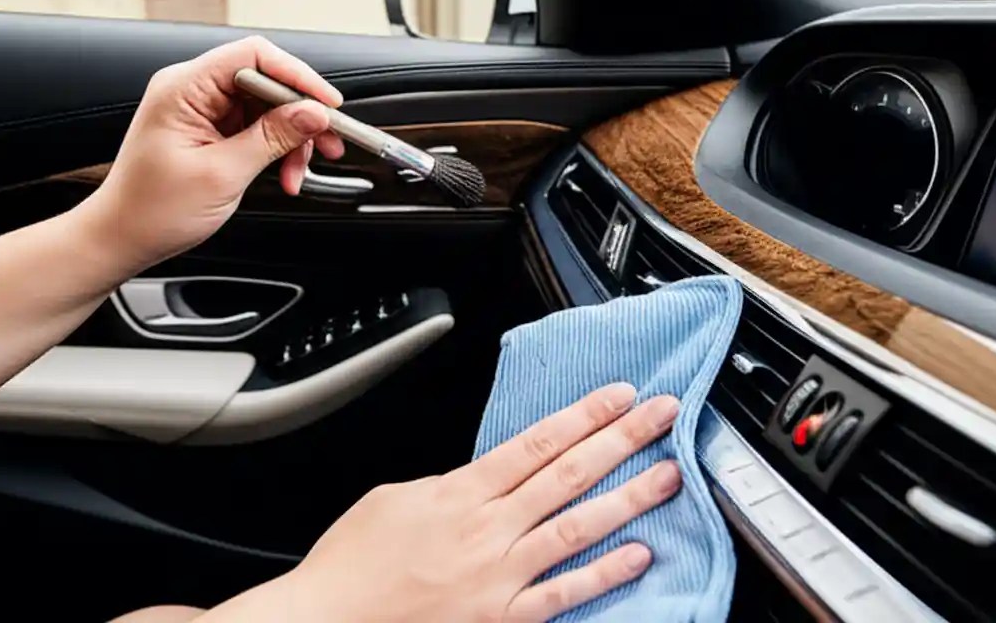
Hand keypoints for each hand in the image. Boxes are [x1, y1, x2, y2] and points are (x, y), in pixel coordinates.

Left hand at [79, 35, 343, 269]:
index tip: (327, 104)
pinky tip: (285, 173)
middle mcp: (192, 90)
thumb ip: (272, 138)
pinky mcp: (210, 130)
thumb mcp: (223, 173)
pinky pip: (256, 128)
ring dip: (291, 139)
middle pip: (266, 82)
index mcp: (184, 88)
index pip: (253, 57)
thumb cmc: (152, 209)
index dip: (297, 76)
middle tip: (327, 142)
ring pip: (267, 108)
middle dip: (300, 115)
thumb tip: (312, 114)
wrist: (122, 238)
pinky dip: (276, 150)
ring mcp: (201, 110)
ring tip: (299, 172)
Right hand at [198, 385, 682, 622]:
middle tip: (664, 415)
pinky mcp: (502, 618)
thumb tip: (481, 477)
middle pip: (569, 473)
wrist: (326, 621)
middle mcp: (488, 529)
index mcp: (461, 492)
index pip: (537, 442)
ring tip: (669, 474)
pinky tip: (639, 555)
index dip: (584, 415)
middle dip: (622, 438)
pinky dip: (603, 574)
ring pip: (577, 526)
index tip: (620, 395)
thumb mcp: (394, 499)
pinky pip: (563, 594)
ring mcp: (500, 576)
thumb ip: (447, 485)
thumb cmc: (352, 565)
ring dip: (629, 497)